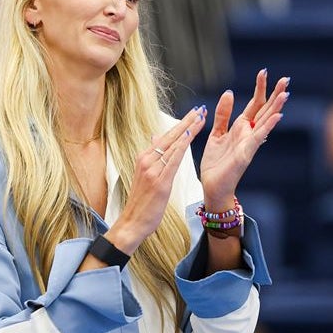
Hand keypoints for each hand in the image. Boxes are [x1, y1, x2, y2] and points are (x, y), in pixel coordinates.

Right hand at [107, 106, 207, 253]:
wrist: (132, 222)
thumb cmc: (141, 203)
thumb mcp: (145, 176)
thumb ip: (151, 157)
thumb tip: (154, 138)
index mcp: (143, 158)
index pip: (165, 137)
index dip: (180, 125)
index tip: (192, 114)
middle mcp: (146, 160)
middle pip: (170, 136)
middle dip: (186, 122)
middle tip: (200, 109)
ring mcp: (152, 169)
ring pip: (173, 144)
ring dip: (188, 129)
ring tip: (201, 118)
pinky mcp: (159, 180)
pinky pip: (173, 159)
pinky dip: (182, 145)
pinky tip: (190, 135)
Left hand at [199, 69, 288, 208]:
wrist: (214, 187)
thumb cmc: (216, 164)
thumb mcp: (216, 133)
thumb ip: (223, 114)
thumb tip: (229, 92)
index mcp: (241, 127)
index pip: (255, 103)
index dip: (260, 88)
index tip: (264, 71)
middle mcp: (249, 133)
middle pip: (265, 109)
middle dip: (275, 94)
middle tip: (286, 78)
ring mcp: (250, 143)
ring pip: (266, 120)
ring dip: (276, 106)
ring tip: (286, 93)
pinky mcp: (246, 153)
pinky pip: (258, 136)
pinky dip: (268, 125)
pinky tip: (277, 115)